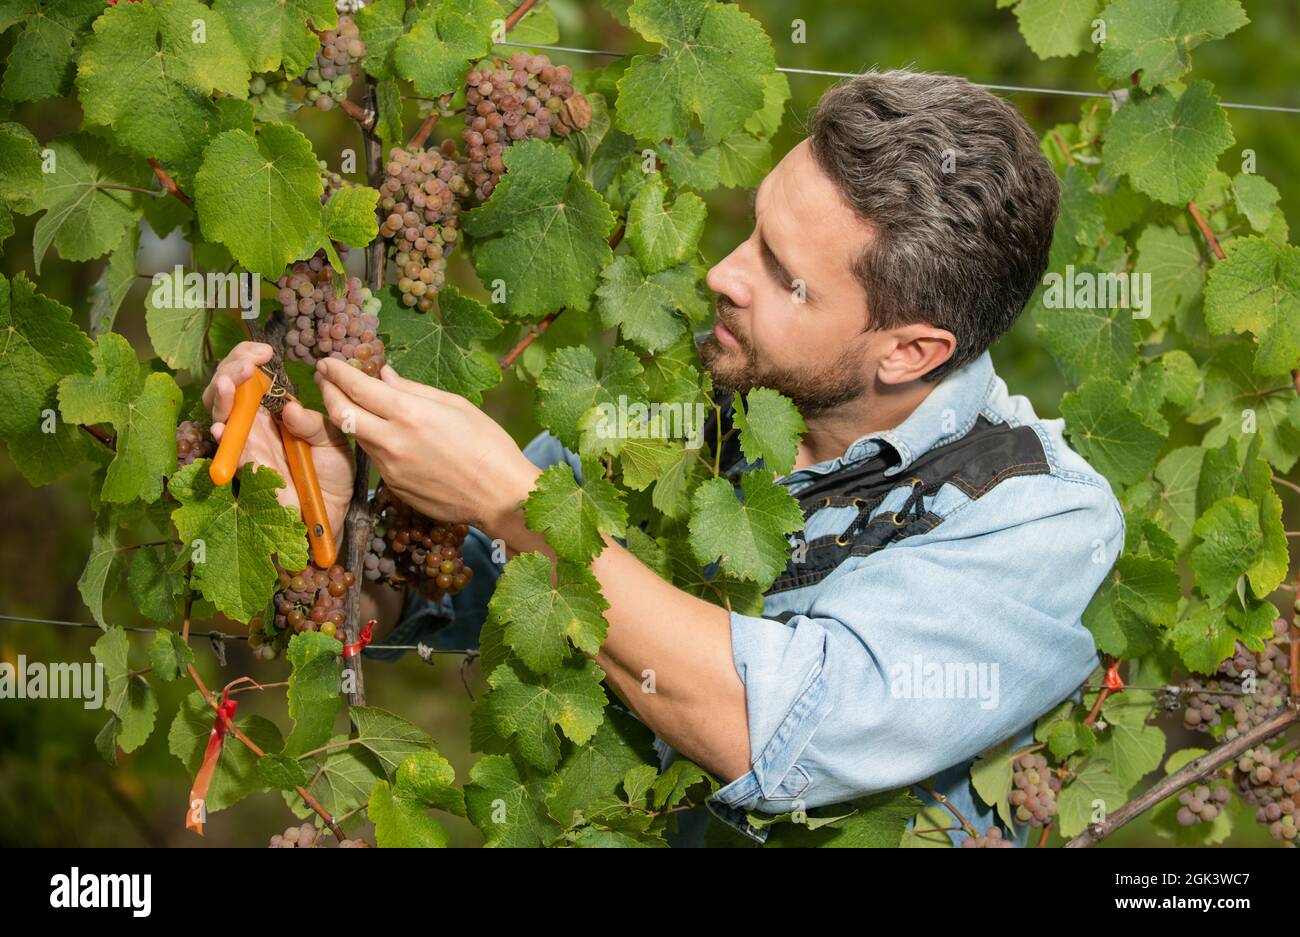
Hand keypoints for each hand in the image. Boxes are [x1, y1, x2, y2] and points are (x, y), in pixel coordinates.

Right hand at [202, 342, 354, 545]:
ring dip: (221, 397)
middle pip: (229, 389)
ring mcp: (248, 444)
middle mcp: (257, 423)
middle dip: (230, 370)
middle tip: (244, 365)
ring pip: (222, 414)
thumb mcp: (333, 440)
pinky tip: (224, 426)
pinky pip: (228, 452)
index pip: (253, 376)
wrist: (331, 510)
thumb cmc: (332, 472)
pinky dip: (223, 437)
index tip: (262, 351)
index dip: (250, 359)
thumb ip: (314, 424)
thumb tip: (290, 409)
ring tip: (228, 383)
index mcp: (276, 409)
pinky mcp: (247, 469)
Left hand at [313, 358, 540, 536]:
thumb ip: (413, 390)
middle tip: (324, 379)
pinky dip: (375, 443)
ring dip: (351, 418)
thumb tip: (384, 375)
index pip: (358, 387)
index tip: (327, 362)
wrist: (499, 496)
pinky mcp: (393, 486)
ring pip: (358, 437)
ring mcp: (389, 468)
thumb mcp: (455, 405)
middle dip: (328, 391)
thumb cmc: (487, 445)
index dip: (337, 372)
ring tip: (355, 403)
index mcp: (409, 414)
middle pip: (341, 413)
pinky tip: (389, 437)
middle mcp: (392, 441)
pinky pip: (376, 459)